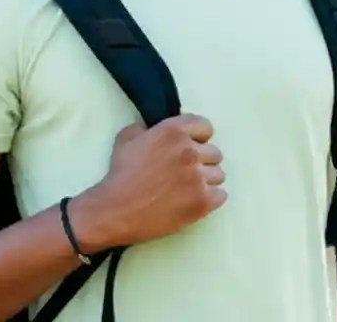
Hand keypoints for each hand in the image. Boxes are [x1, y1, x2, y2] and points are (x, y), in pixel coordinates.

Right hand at [70, 114, 225, 250]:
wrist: (114, 211)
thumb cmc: (119, 175)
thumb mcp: (127, 138)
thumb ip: (147, 127)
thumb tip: (156, 126)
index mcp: (173, 131)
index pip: (205, 127)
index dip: (199, 138)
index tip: (190, 148)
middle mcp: (190, 151)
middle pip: (214, 153)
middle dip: (202, 162)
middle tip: (184, 174)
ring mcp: (198, 177)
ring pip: (219, 175)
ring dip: (206, 181)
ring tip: (187, 190)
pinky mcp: (202, 201)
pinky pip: (221, 195)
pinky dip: (210, 199)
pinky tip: (194, 201)